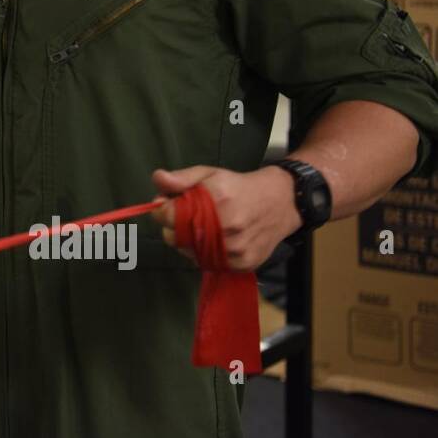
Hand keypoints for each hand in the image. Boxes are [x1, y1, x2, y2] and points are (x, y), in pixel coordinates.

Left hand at [149, 165, 301, 271]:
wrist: (280, 203)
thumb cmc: (239, 187)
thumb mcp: (209, 173)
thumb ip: (181, 178)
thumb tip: (158, 179)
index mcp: (216, 200)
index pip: (169, 215)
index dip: (162, 210)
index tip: (166, 204)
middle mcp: (226, 227)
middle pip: (175, 237)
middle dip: (173, 226)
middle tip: (186, 216)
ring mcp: (235, 249)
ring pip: (189, 253)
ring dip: (188, 241)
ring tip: (203, 227)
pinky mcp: (242, 264)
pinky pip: (207, 264)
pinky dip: (204, 253)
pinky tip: (214, 239)